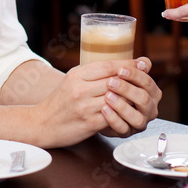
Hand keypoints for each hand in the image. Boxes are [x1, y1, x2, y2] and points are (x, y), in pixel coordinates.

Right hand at [30, 58, 159, 146]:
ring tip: (139, 96)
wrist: (42, 123)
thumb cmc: (60, 101)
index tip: (140, 63)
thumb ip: (94, 73)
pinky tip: (127, 112)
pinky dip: (122, 114)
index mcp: (76, 74)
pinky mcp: (89, 123)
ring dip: (129, 98)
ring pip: (117, 99)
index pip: (107, 65)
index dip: (127, 64)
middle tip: (145, 80)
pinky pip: (113, 116)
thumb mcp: (73, 80)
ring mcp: (85, 107)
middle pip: (115, 81)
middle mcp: (80, 89)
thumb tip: (120, 66)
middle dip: (132, 80)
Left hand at [96, 57, 160, 137]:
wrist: (100, 107)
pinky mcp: (127, 133)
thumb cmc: (116, 89)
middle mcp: (149, 109)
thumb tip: (144, 61)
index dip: (135, 75)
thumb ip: (133, 68)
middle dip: (127, 90)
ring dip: (121, 106)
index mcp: (152, 93)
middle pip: (144, 99)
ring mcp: (139, 123)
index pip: (148, 83)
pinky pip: (123, 129)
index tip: (120, 70)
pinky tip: (104, 109)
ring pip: (137, 118)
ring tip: (107, 96)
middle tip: (111, 82)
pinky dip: (113, 119)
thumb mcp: (123, 76)